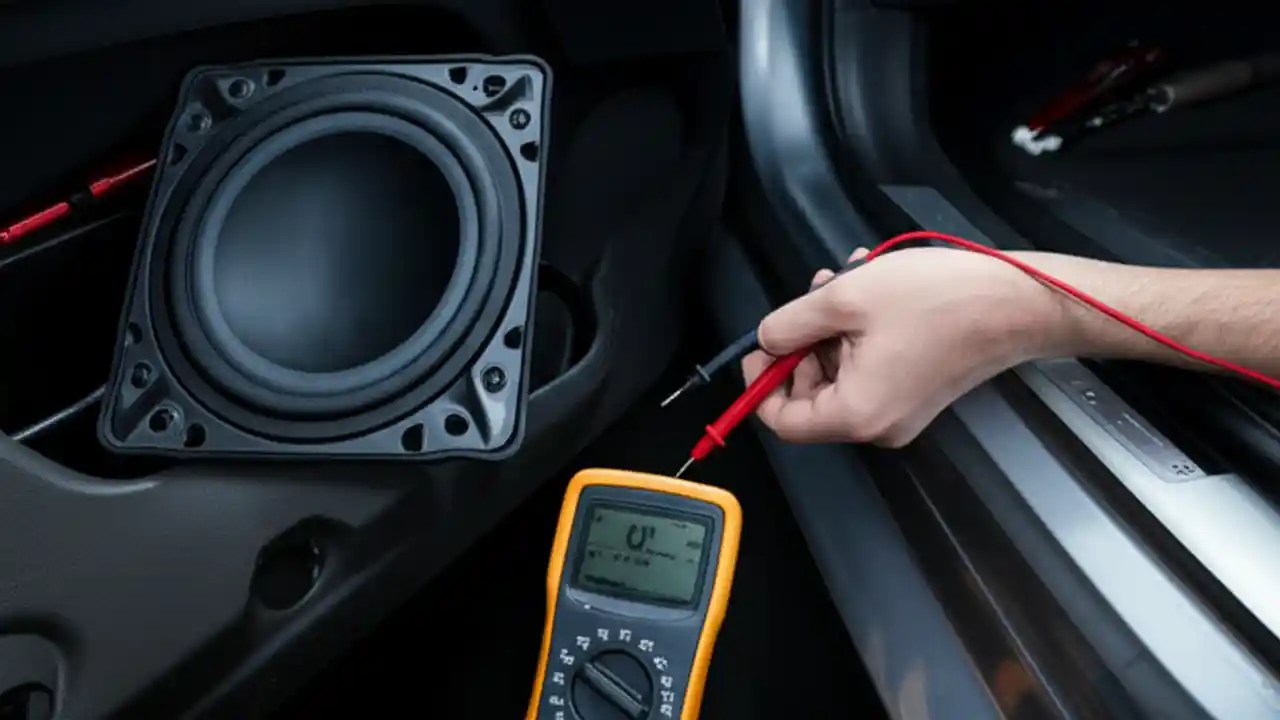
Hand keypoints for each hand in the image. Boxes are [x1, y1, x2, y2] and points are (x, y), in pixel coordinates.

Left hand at [741, 246, 1062, 446]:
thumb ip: (791, 323)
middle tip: (811, 295)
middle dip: (802, 344)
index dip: (761, 386)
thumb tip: (766, 341)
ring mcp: (901, 412)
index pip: (783, 422)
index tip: (760, 349)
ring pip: (840, 376)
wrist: (1018, 303)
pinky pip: (869, 370)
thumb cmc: (936, 300)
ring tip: (841, 281)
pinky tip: (867, 291)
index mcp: (855, 414)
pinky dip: (859, 334)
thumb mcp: (844, 298)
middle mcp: (877, 426)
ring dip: (831, 329)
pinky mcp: (919, 393)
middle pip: (810, 397)